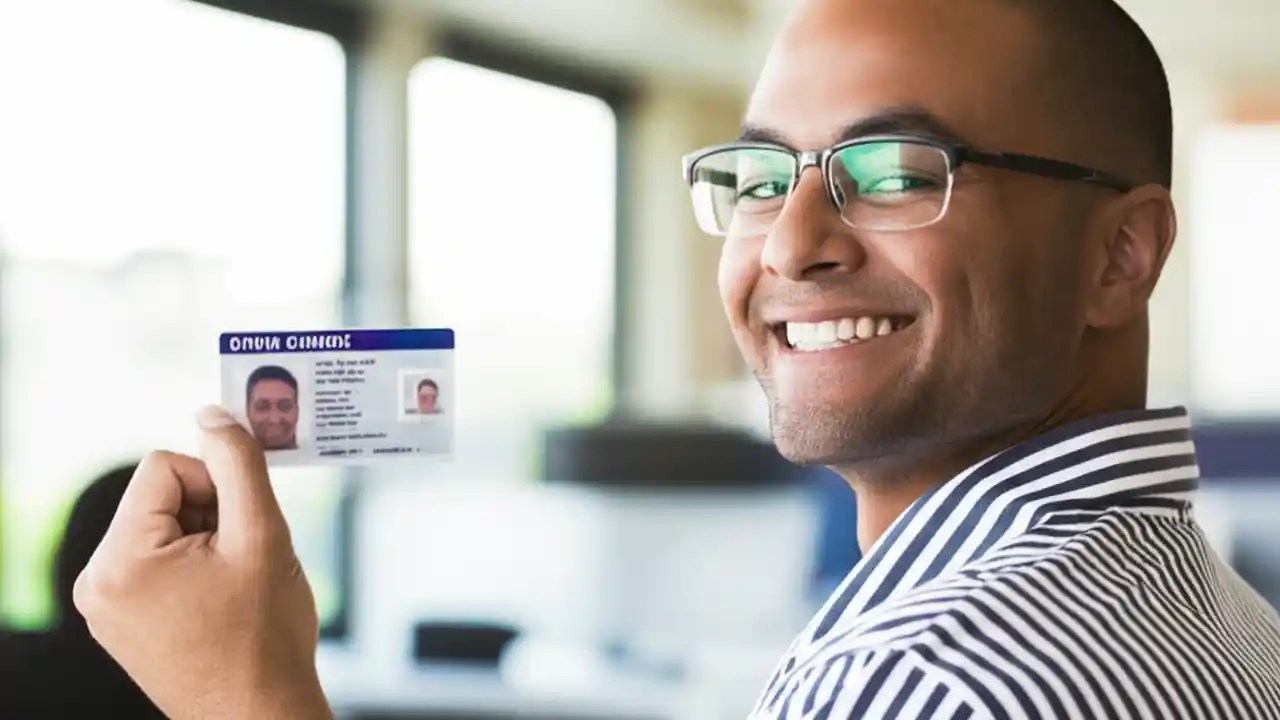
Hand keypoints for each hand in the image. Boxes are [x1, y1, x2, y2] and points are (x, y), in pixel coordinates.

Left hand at [74, 406, 331, 718]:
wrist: (260, 714)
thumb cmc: (265, 634)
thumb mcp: (261, 535)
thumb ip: (238, 464)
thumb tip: (213, 413)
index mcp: (120, 561)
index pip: (164, 467)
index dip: (217, 484)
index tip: (242, 528)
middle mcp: (97, 582)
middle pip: (161, 496)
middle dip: (212, 515)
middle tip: (242, 561)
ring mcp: (106, 605)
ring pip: (165, 527)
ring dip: (208, 541)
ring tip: (233, 585)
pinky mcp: (122, 619)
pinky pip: (159, 561)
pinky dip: (196, 567)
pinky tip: (220, 599)